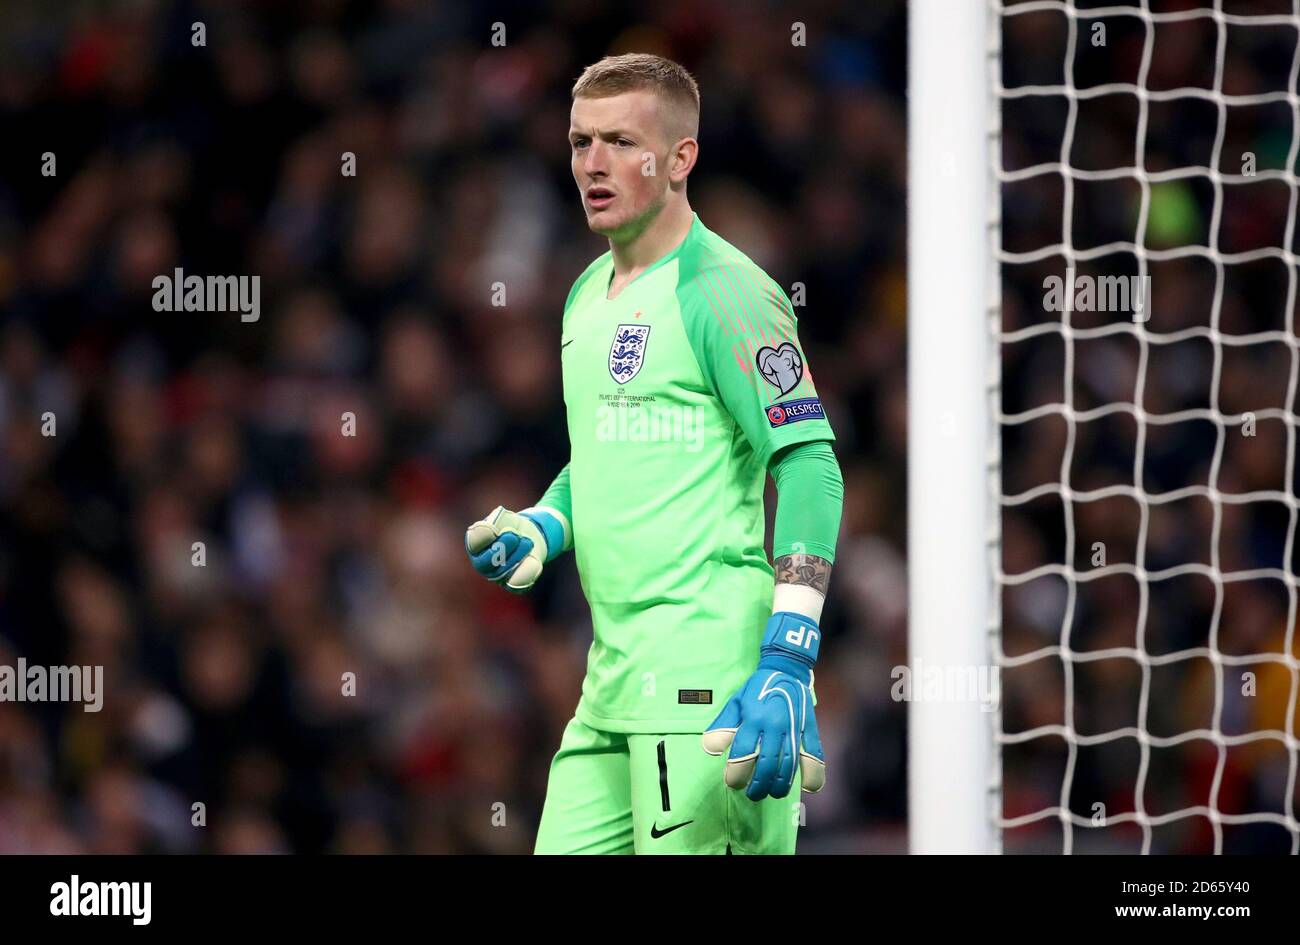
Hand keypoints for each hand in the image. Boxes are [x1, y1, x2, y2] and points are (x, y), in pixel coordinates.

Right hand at [464, 506, 558, 591]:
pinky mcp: (511, 584)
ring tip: (528, 541)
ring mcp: (495, 576)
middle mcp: (480, 563)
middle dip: (503, 546)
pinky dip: (528, 569)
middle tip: (515, 534)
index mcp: (474, 545)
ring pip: (504, 572)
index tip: (497, 526)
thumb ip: (495, 522)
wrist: (528, 535)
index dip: (486, 534)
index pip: (474, 542)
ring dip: (519, 554)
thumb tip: (490, 529)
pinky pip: (518, 583)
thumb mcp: (504, 518)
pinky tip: (533, 558)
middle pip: (487, 561)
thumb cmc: (511, 525)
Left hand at [701, 612, 825, 799]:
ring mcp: (794, 727)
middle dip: (758, 786)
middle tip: (753, 794)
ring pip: (789, 765)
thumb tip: (710, 750)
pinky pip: (814, 755)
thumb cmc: (757, 688)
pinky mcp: (810, 728)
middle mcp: (774, 724)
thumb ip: (722, 727)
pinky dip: (813, 773)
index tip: (733, 783)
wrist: (787, 668)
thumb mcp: (736, 702)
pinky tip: (807, 787)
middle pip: (767, 765)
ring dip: (781, 785)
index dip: (736, 774)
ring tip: (773, 793)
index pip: (743, 754)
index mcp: (753, 717)